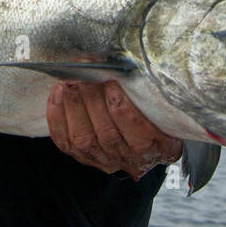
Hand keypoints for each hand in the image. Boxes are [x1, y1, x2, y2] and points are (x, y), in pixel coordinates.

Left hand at [46, 79, 182, 179]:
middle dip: (94, 99)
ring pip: (84, 137)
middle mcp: (131, 158)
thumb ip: (154, 94)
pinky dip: (58, 116)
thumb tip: (130, 67)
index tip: (114, 82)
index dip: (124, 108)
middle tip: (87, 74)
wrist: (146, 147)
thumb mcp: (167, 108)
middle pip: (107, 133)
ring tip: (72, 80)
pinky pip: (65, 141)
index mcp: (159, 147)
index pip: (139, 133)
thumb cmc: (158, 118)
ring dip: (75, 105)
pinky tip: (59, 92)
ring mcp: (105, 159)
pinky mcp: (84, 157)